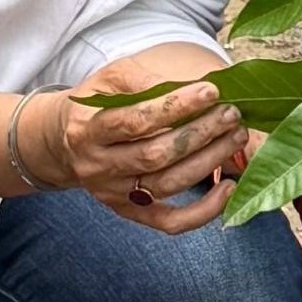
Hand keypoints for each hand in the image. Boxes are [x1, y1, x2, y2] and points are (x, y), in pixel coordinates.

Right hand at [35, 54, 246, 232]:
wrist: (66, 142)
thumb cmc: (98, 103)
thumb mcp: (110, 80)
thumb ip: (143, 79)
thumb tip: (190, 87)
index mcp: (87, 130)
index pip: (134, 121)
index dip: (175, 107)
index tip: (211, 91)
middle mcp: (98, 167)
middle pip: (155, 155)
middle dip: (199, 133)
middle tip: (232, 114)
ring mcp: (113, 194)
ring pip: (167, 184)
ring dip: (209, 161)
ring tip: (236, 135)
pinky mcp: (130, 212)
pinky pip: (170, 222)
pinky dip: (203, 211)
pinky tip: (229, 187)